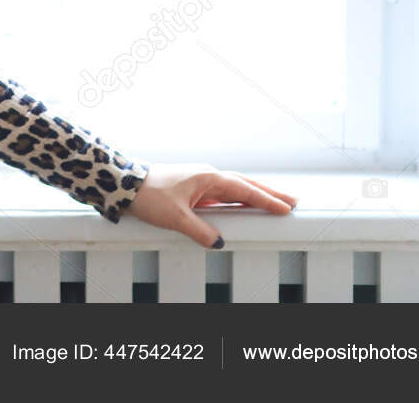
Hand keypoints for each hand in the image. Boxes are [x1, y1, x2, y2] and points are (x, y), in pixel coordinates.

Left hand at [123, 162, 297, 247]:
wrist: (125, 184)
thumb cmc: (148, 195)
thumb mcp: (175, 217)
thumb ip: (200, 231)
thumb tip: (219, 242)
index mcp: (207, 177)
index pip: (244, 190)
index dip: (266, 200)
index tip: (286, 208)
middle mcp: (207, 175)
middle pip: (245, 184)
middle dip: (268, 193)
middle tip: (292, 201)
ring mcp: (201, 180)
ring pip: (235, 188)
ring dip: (255, 194)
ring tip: (275, 202)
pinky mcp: (194, 188)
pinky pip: (223, 193)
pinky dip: (239, 198)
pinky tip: (245, 205)